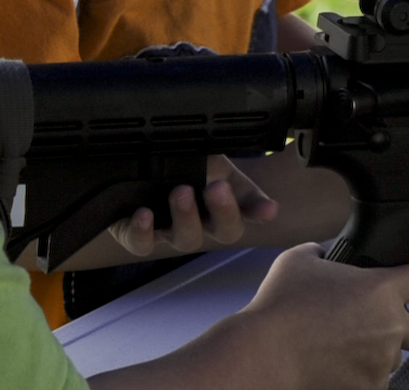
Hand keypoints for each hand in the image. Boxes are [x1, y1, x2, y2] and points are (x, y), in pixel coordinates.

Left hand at [107, 155, 278, 258]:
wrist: (140, 164)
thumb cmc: (183, 166)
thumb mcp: (214, 165)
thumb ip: (238, 183)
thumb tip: (272, 209)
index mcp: (221, 208)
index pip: (249, 213)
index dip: (256, 214)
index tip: (268, 209)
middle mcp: (200, 225)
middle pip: (222, 233)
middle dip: (222, 211)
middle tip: (215, 186)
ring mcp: (169, 233)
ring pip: (186, 240)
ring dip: (186, 217)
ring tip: (181, 192)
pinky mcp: (136, 236)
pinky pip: (142, 244)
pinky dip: (144, 231)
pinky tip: (144, 214)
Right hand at [199, 247, 408, 389]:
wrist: (263, 355)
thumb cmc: (279, 307)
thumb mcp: (299, 259)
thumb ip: (322, 252)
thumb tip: (323, 253)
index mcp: (382, 289)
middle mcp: (390, 326)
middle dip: (401, 329)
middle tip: (373, 326)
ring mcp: (380, 362)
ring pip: (394, 361)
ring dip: (378, 356)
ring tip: (345, 349)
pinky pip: (374, 384)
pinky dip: (361, 379)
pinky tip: (337, 368)